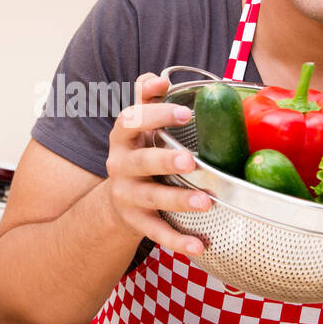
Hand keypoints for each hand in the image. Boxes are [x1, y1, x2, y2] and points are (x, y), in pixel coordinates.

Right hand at [104, 72, 211, 255]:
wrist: (116, 199)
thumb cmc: (138, 152)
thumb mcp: (138, 126)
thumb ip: (147, 99)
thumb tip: (160, 78)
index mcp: (123, 138)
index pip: (131, 121)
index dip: (155, 114)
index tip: (185, 112)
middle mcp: (121, 166)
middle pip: (141, 162)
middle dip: (165, 160)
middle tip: (191, 160)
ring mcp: (128, 196)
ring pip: (151, 198)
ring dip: (178, 200)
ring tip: (206, 202)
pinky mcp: (137, 222)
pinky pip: (157, 233)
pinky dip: (178, 241)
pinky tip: (199, 245)